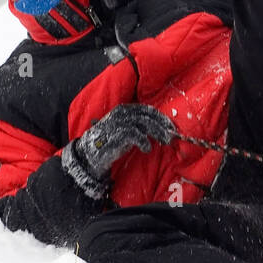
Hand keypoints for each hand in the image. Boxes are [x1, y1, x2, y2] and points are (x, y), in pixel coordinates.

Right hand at [62, 104, 177, 196]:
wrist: (91, 153)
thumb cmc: (111, 141)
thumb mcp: (126, 129)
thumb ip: (140, 126)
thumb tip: (162, 129)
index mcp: (125, 109)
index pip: (148, 110)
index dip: (161, 117)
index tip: (171, 126)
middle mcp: (123, 112)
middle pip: (149, 117)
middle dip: (162, 126)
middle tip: (171, 136)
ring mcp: (120, 121)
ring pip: (146, 124)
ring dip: (158, 134)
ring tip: (164, 142)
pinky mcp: (117, 133)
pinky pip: (137, 135)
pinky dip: (144, 142)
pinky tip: (147, 149)